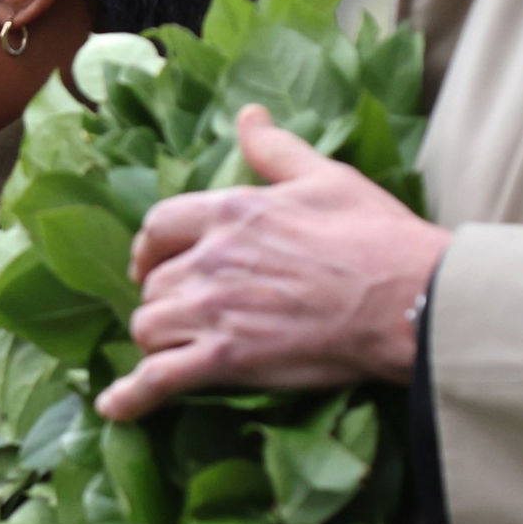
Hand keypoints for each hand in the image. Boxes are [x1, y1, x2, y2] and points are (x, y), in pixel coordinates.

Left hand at [98, 107, 447, 424]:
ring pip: (149, 328)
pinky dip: (131, 397)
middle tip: (187, 313)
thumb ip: (275, 148)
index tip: (152, 262)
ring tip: (177, 349)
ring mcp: (213, 311)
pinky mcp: (225, 360)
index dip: (150, 248)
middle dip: (165, 299)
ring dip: (159, 339)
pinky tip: (116, 409)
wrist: (406, 298)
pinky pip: (158, 380)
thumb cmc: (375, 235)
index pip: (158, 225)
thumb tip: (248, 114)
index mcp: (229, 211)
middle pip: (155, 285)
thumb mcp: (325, 175)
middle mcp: (209, 259)